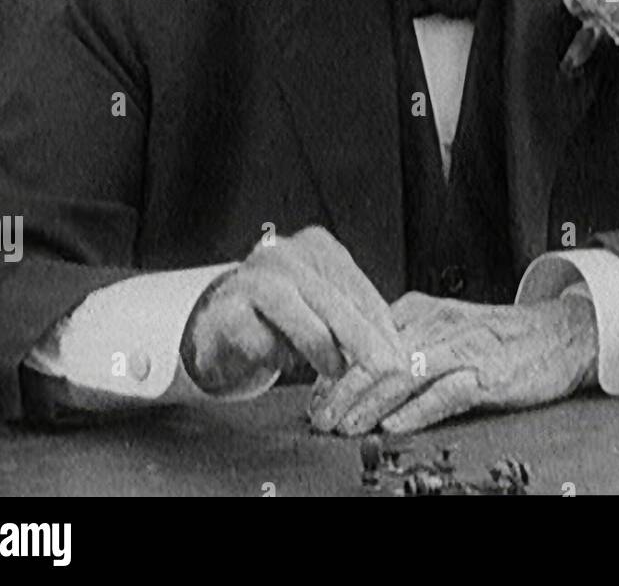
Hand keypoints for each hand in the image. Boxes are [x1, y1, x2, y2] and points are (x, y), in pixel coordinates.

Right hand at [180, 226, 407, 395]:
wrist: (216, 324)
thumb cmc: (281, 318)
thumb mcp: (323, 308)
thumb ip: (354, 319)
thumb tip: (396, 351)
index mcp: (316, 247)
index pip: (359, 290)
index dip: (382, 327)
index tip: (401, 357)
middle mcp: (284, 254)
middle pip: (334, 301)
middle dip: (364, 340)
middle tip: (385, 370)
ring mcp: (252, 278)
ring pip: (298, 315)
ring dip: (321, 348)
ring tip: (336, 371)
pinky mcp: (226, 309)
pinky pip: (259, 338)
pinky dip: (275, 355)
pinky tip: (280, 362)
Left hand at [308, 291, 598, 435]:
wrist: (559, 333)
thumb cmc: (499, 336)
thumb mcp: (445, 326)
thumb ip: (406, 341)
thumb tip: (358, 372)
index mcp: (423, 310)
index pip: (366, 336)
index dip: (336, 368)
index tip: (314, 395)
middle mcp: (439, 324)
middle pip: (379, 357)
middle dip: (343, 390)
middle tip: (319, 418)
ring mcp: (463, 347)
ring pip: (405, 374)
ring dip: (370, 404)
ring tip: (345, 428)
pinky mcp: (487, 373)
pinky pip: (446, 392)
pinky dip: (417, 411)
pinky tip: (394, 427)